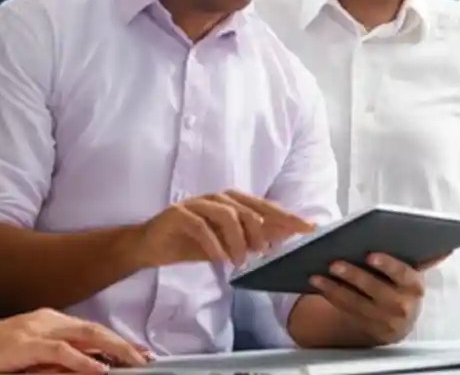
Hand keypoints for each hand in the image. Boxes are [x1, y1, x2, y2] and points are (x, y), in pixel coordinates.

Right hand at [0, 308, 149, 372]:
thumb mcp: (32, 355)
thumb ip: (58, 358)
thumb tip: (89, 365)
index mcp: (51, 320)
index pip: (91, 329)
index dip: (117, 340)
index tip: (138, 352)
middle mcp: (48, 319)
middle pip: (95, 329)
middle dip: (123, 343)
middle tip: (146, 357)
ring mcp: (37, 329)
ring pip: (85, 335)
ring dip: (113, 349)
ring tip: (134, 361)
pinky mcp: (26, 344)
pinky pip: (61, 351)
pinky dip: (83, 360)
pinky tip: (100, 368)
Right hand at [135, 189, 315, 267]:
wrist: (150, 245)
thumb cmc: (190, 243)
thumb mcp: (224, 244)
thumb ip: (249, 240)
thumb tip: (281, 239)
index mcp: (231, 202)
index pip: (265, 207)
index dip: (288, 216)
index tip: (310, 228)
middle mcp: (216, 197)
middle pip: (248, 207)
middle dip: (261, 232)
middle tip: (264, 254)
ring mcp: (196, 203)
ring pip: (226, 214)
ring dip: (237, 240)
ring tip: (239, 262)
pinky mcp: (178, 213)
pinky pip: (200, 225)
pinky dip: (213, 244)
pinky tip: (218, 260)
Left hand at [309, 253, 443, 344]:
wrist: (399, 320)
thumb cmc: (402, 287)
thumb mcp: (412, 273)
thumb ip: (422, 258)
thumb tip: (444, 247)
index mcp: (415, 287)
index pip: (403, 274)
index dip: (388, 265)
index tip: (370, 255)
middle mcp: (403, 306)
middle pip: (375, 289)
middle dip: (354, 275)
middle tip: (334, 262)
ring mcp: (385, 321)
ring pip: (356, 302)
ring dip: (334, 288)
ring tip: (317, 273)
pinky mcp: (368, 329)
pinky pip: (346, 311)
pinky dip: (331, 297)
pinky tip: (318, 284)